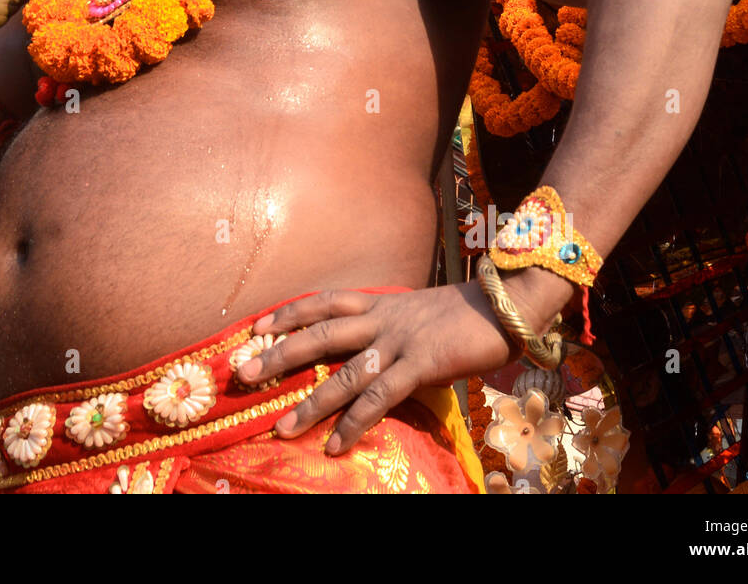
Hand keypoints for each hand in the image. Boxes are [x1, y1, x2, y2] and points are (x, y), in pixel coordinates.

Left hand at [236, 282, 519, 454]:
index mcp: (379, 303)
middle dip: (279, 355)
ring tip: (283, 427)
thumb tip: (371, 348)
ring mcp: (399, 341)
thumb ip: (390, 327)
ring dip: (311, 403)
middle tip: (243, 373)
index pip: (323, 303)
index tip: (256, 327)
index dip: (288, 313)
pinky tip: (336, 444)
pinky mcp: (421, 365)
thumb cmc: (463, 313)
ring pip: (344, 373)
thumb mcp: (417, 312)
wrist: (504, 303)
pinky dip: (355, 423)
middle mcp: (382, 319)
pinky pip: (381, 398)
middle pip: (319, 334)